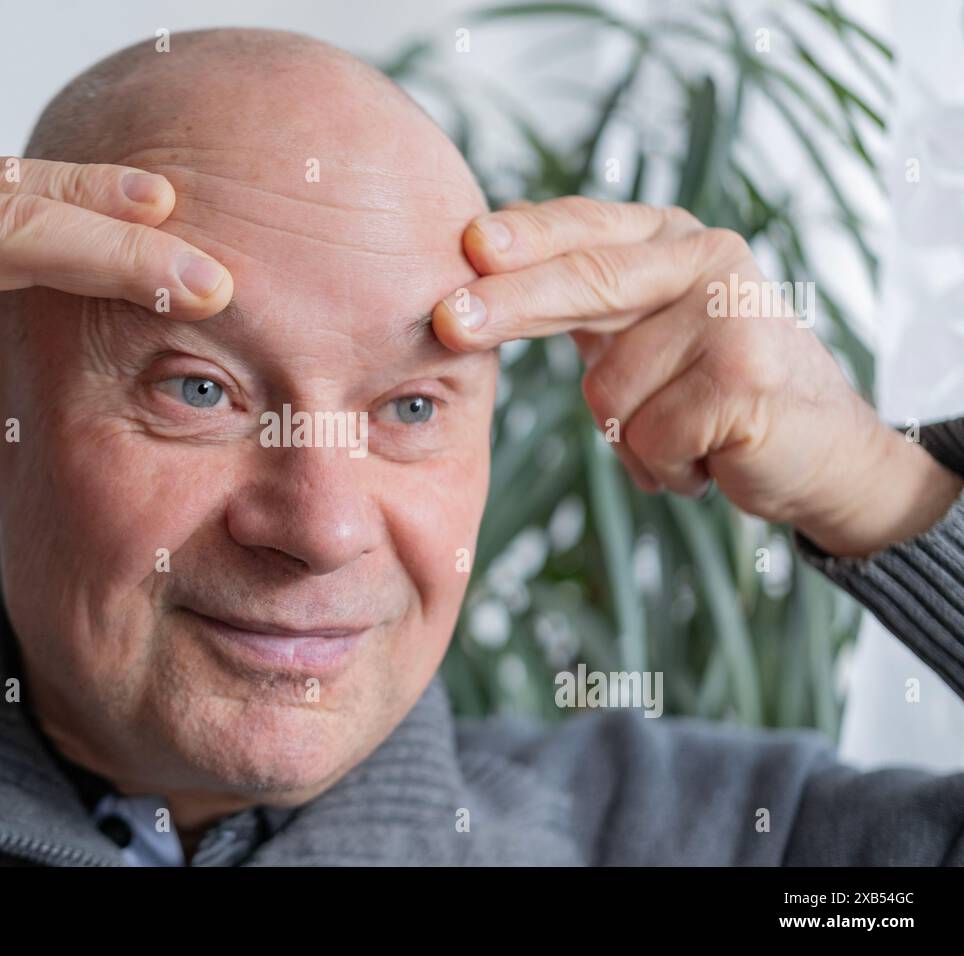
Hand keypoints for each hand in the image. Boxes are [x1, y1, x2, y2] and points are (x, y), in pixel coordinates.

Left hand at [431, 196, 961, 556]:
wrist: (820, 454)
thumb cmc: (711, 389)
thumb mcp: (642, 330)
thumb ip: (579, 300)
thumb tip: (472, 274)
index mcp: (670, 240)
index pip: (584, 230)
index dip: (524, 238)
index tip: (466, 246)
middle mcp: (706, 261)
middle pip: (587, 282)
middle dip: (510, 306)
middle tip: (445, 322)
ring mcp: (733, 315)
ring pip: (609, 391)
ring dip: (630, 436)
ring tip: (684, 433)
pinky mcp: (746, 379)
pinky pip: (649, 439)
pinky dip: (665, 468)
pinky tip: (709, 456)